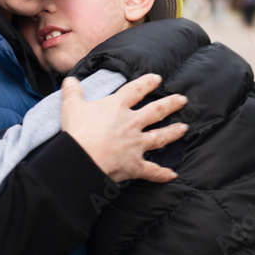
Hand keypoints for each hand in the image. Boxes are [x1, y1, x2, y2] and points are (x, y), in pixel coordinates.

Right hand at [62, 73, 188, 182]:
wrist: (81, 157)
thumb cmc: (77, 130)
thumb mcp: (71, 106)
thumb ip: (72, 91)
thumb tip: (70, 79)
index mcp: (117, 107)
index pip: (135, 90)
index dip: (147, 83)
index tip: (157, 79)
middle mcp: (132, 123)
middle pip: (156, 111)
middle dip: (170, 104)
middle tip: (182, 100)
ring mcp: (136, 144)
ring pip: (159, 137)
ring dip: (173, 132)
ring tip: (184, 128)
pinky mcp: (135, 165)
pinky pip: (152, 170)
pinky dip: (162, 174)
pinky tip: (172, 175)